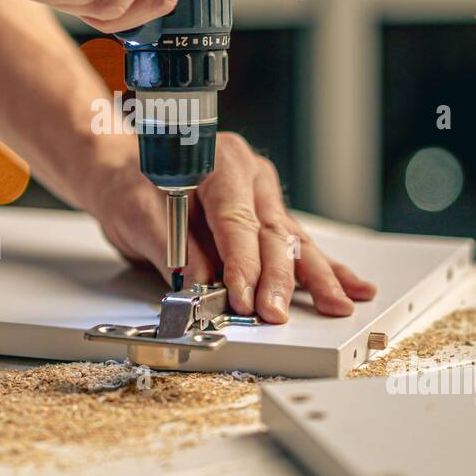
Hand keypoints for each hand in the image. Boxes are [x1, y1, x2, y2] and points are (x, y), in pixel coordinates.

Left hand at [87, 133, 376, 323]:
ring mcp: (263, 196)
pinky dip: (322, 268)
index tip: (241, 295)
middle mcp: (250, 175)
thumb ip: (169, 245)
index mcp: (219, 161)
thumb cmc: (129, 185)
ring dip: (315, 277)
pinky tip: (350, 286)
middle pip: (271, 232)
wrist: (125, 172)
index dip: (241, 261)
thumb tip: (198, 281)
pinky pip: (296, 245)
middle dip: (277, 278)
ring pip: (293, 240)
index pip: (236, 218)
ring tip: (338, 304)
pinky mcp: (266, 218)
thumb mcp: (136, 212)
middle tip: (276, 313)